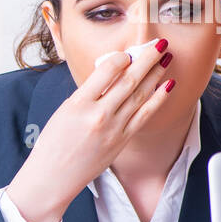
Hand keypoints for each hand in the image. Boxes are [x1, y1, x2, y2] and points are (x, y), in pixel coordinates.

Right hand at [6, 41, 174, 221]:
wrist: (53, 177)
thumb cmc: (53, 144)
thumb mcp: (63, 112)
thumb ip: (86, 94)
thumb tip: (109, 75)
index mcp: (78, 104)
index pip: (106, 71)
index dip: (121, 57)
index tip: (128, 51)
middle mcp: (98, 115)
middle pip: (129, 80)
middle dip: (147, 59)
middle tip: (159, 44)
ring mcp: (113, 129)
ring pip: (140, 95)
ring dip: (156, 74)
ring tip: (166, 59)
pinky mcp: (122, 140)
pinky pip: (145, 115)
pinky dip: (158, 99)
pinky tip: (168, 86)